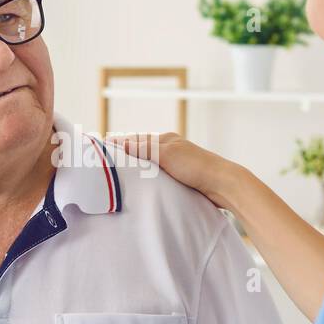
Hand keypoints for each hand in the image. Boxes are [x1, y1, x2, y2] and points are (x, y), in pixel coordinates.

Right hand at [107, 132, 245, 210]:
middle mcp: (170, 149)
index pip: (136, 139)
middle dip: (125, 154)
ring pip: (150, 163)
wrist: (222, 184)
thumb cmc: (196, 167)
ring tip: (120, 173)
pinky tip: (142, 183)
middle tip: (106, 162)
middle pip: (142, 150)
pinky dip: (147, 176)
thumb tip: (122, 143)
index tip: (101, 147)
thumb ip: (144, 148)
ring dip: (136, 167)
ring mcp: (176, 163)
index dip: (119, 143)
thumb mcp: (167, 155)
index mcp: (166, 139)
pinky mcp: (181, 177)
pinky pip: (158, 174)